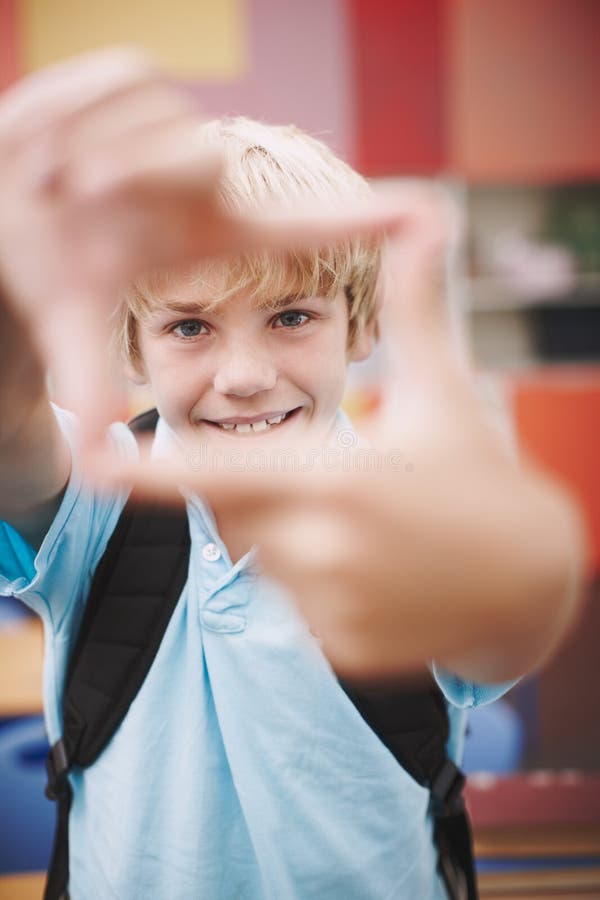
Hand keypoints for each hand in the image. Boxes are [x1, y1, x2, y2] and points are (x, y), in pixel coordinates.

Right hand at [0, 47, 400, 448]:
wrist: (8, 215)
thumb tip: (85, 464)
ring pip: (148, 123)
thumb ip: (91, 380)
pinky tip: (49, 140)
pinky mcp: (125, 76)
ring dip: (86, 156)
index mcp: (207, 232)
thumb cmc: (58, 267)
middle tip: (74, 199)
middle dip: (126, 180)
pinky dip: (66, 105)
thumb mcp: (76, 322)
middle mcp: (198, 176)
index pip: (295, 225)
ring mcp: (168, 126)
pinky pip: (116, 79)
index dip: (354, 222)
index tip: (420, 218)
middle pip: (192, 160)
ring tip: (58, 181)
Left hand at [90, 193, 586, 681]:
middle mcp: (326, 550)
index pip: (220, 473)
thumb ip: (416, 306)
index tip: (94, 468)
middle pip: (233, 514)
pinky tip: (376, 570)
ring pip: (262, 562)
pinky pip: (294, 609)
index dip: (152, 472)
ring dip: (290, 537)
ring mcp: (334, 610)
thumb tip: (427, 212)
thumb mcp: (447, 389)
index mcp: (339, 478)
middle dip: (256, 489)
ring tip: (362, 525)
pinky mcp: (344, 653)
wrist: (532, 580)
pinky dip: (316, 584)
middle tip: (319, 480)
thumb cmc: (482, 473)